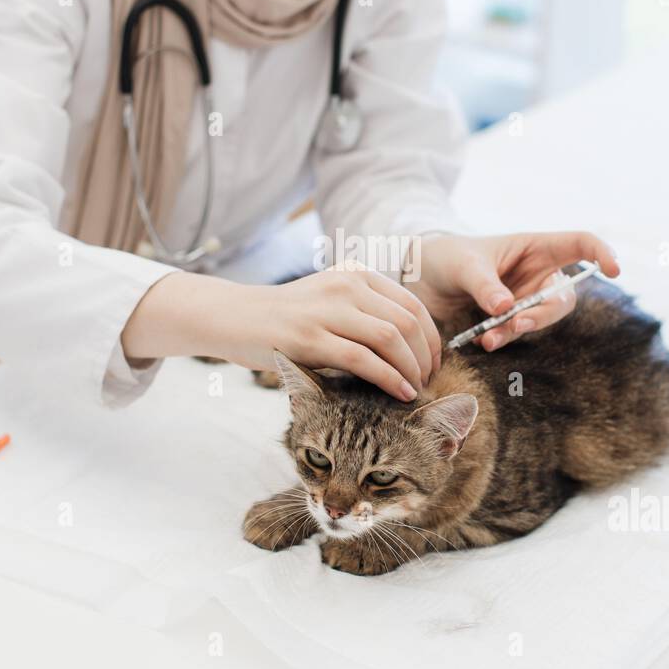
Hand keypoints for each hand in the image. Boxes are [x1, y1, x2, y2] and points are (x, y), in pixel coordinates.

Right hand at [121, 267, 439, 401]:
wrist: (235, 317)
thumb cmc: (287, 318)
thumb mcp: (330, 301)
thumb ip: (365, 313)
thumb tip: (411, 347)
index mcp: (356, 275)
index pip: (412, 305)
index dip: (431, 338)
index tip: (433, 364)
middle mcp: (346, 286)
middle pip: (408, 322)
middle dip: (426, 357)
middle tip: (427, 382)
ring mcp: (327, 310)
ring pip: (391, 338)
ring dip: (411, 370)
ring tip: (414, 391)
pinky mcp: (310, 337)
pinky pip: (364, 359)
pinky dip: (389, 379)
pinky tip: (399, 394)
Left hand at [409, 231, 619, 350]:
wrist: (418, 279)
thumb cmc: (446, 257)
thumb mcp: (464, 266)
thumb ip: (485, 285)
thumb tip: (507, 309)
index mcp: (534, 247)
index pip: (579, 244)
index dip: (601, 254)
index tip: (614, 270)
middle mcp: (535, 274)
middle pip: (562, 295)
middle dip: (544, 313)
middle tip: (519, 324)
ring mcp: (523, 298)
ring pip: (539, 319)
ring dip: (519, 331)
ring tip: (490, 339)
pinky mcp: (507, 320)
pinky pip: (516, 333)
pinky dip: (503, 339)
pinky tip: (483, 341)